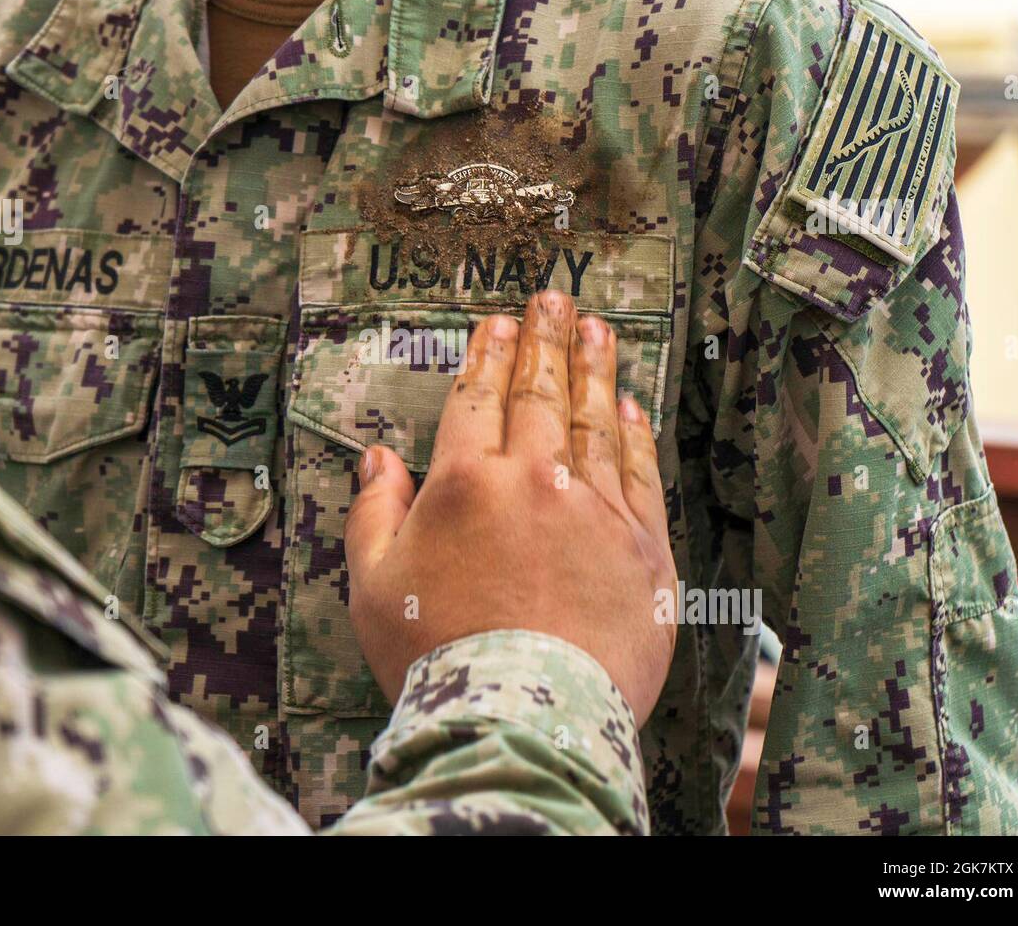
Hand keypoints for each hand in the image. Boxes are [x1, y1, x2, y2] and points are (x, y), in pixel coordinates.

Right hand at [344, 290, 676, 721]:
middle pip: (540, 394)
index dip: (488, 357)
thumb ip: (374, 513)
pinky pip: (642, 473)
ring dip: (594, 369)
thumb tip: (378, 460)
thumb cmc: (436, 656)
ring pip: (596, 422)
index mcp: (465, 484)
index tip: (499, 324)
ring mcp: (597, 511)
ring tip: (597, 329)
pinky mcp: (645, 548)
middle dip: (546, 340)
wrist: (524, 717)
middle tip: (554, 300)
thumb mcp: (373, 586)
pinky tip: (632, 406)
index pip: (477, 399)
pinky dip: (637, 434)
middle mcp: (535, 481)